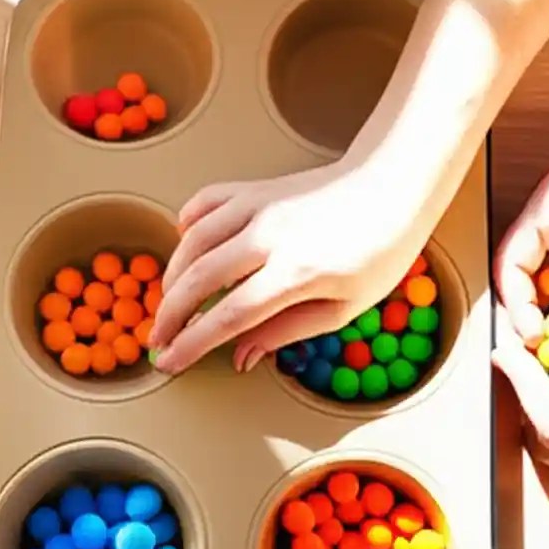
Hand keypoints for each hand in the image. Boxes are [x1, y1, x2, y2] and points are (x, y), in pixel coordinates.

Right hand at [148, 160, 429, 374]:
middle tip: (156, 339)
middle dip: (169, 315)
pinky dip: (187, 225)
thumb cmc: (380, 250)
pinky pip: (205, 202)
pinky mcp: (255, 188)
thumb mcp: (344, 308)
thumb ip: (287, 332)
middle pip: (199, 278)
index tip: (170, 361)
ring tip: (167, 304)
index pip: (229, 315)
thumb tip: (241, 356)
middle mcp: (270, 235)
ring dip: (171, 275)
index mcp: (297, 271)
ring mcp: (259, 206)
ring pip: (193, 240)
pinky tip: (185, 245)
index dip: (193, 343)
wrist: (393, 187)